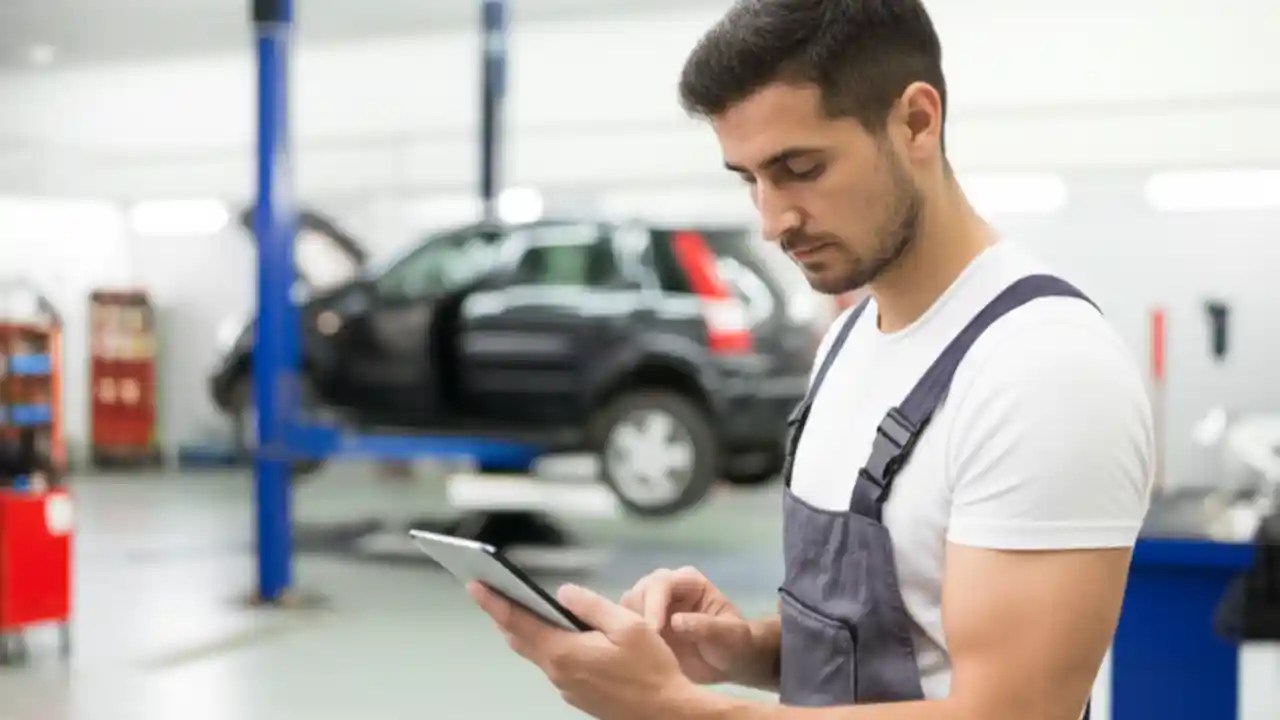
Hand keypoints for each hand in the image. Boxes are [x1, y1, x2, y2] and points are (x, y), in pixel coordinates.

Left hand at [468, 580, 711, 719]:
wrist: (666, 713)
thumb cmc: (652, 670)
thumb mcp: (628, 626)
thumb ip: (592, 606)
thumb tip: (564, 593)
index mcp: (565, 652)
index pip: (519, 622)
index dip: (495, 602)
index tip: (476, 586)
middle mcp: (558, 672)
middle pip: (521, 639)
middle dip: (504, 615)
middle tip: (492, 592)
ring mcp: (566, 687)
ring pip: (537, 653)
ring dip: (526, 631)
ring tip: (520, 608)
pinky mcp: (577, 694)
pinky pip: (554, 665)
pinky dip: (548, 645)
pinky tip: (559, 634)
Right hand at [620, 566, 758, 685]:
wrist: (729, 664)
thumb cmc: (734, 644)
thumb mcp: (729, 635)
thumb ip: (707, 626)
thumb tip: (676, 621)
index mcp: (688, 581)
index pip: (662, 583)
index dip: (654, 605)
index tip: (652, 631)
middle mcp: (665, 588)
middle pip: (638, 592)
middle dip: (635, 617)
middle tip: (638, 644)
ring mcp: (651, 607)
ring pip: (625, 608)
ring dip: (625, 628)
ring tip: (633, 651)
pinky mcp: (641, 626)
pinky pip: (622, 627)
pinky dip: (622, 638)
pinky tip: (628, 655)